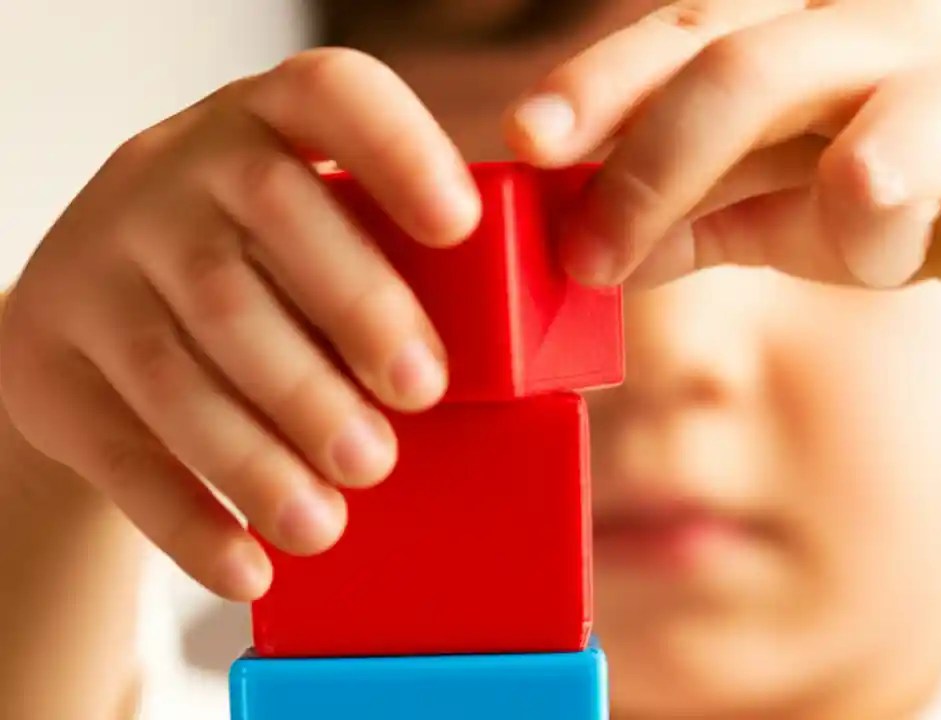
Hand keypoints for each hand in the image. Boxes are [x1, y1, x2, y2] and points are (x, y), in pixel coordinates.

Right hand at [0, 49, 479, 599]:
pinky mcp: (48, 360)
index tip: (461, 224)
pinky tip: (250, 564)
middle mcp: (175, 174)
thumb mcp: (317, 233)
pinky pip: (122, 446)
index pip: (331, 93)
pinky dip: (190, 518)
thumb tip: (529, 362)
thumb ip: (402, 268)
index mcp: (266, 124)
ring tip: (334, 516)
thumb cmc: (262, 272)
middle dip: (356, 316)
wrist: (94, 313)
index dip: (398, 149)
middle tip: (420, 396)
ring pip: (187, 357)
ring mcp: (100, 260)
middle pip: (269, 225)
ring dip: (268, 449)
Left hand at [506, 0, 940, 329]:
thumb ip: (685, 219)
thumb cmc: (892, 205)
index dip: (605, 86)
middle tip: (600, 239)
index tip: (530, 142)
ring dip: (882, 159)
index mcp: (797, 43)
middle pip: (760, 66)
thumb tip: (579, 249)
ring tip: (858, 188)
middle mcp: (879, 44)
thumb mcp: (769, 214)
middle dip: (672, 147)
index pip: (683, 43)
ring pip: (914, 112)